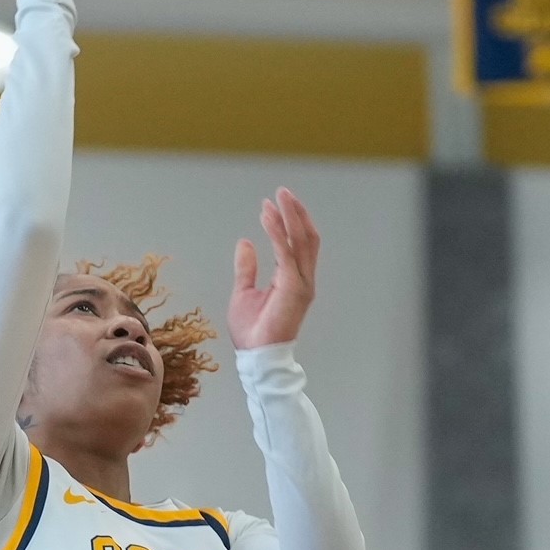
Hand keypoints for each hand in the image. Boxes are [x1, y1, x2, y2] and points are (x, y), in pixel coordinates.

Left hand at [227, 188, 319, 350]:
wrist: (256, 357)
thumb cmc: (252, 331)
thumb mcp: (244, 292)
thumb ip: (247, 267)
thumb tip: (245, 242)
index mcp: (293, 279)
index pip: (298, 243)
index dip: (289, 221)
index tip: (274, 203)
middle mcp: (302, 279)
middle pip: (305, 238)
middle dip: (295, 213)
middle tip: (282, 192)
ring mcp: (301, 284)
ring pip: (300, 241)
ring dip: (290, 216)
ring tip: (278, 197)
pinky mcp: (293, 288)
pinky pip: (285, 253)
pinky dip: (277, 232)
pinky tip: (267, 217)